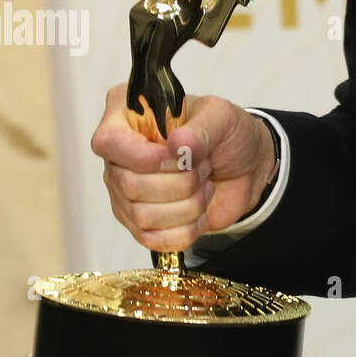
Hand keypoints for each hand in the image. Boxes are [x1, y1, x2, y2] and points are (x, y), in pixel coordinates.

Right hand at [91, 84, 277, 252]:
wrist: (247, 166)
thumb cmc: (228, 134)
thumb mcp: (223, 117)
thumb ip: (202, 127)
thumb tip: (177, 143)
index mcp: (130, 120)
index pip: (108, 141)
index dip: (142, 156)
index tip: (175, 155)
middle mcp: (120, 159)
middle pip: (129, 185)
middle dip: (181, 179)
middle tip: (202, 164)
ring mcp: (126, 195)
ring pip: (143, 216)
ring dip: (189, 202)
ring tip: (203, 182)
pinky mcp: (142, 225)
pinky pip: (155, 239)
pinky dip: (188, 227)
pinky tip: (200, 208)